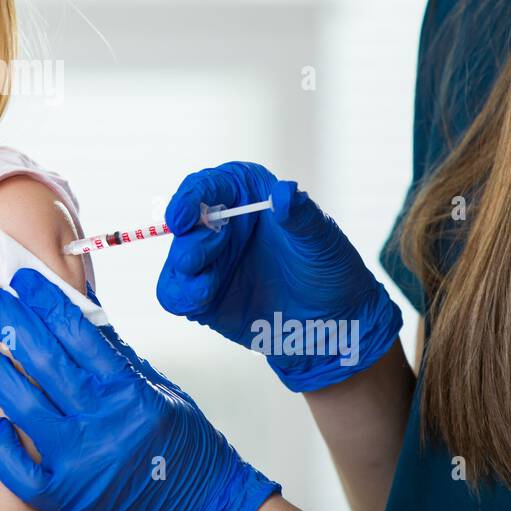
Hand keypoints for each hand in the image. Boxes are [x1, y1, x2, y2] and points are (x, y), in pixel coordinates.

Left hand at [0, 267, 280, 510]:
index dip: (46, 302)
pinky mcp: (65, 496)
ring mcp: (81, 463)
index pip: (78, 334)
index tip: (24, 281)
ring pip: (25, 408)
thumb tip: (78, 310)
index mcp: (130, 391)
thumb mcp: (158, 390)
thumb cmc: (182, 444)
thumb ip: (116, 355)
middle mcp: (104, 424)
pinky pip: (21, 472)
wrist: (204, 504)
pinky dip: (3, 447)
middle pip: (47, 363)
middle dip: (13, 324)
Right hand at [157, 161, 401, 391]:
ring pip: (176, 260)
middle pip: (183, 224)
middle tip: (205, 256)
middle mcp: (222, 226)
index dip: (188, 198)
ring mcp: (211, 261)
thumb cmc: (331, 271)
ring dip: (183, 272)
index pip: (207, 186)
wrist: (335, 323)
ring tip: (207, 289)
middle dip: (190, 242)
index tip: (182, 218)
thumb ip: (302, 216)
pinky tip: (202, 300)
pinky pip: (175, 293)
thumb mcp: (323, 241)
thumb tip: (283, 192)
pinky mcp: (204, 296)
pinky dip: (181, 296)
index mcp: (246, 198)